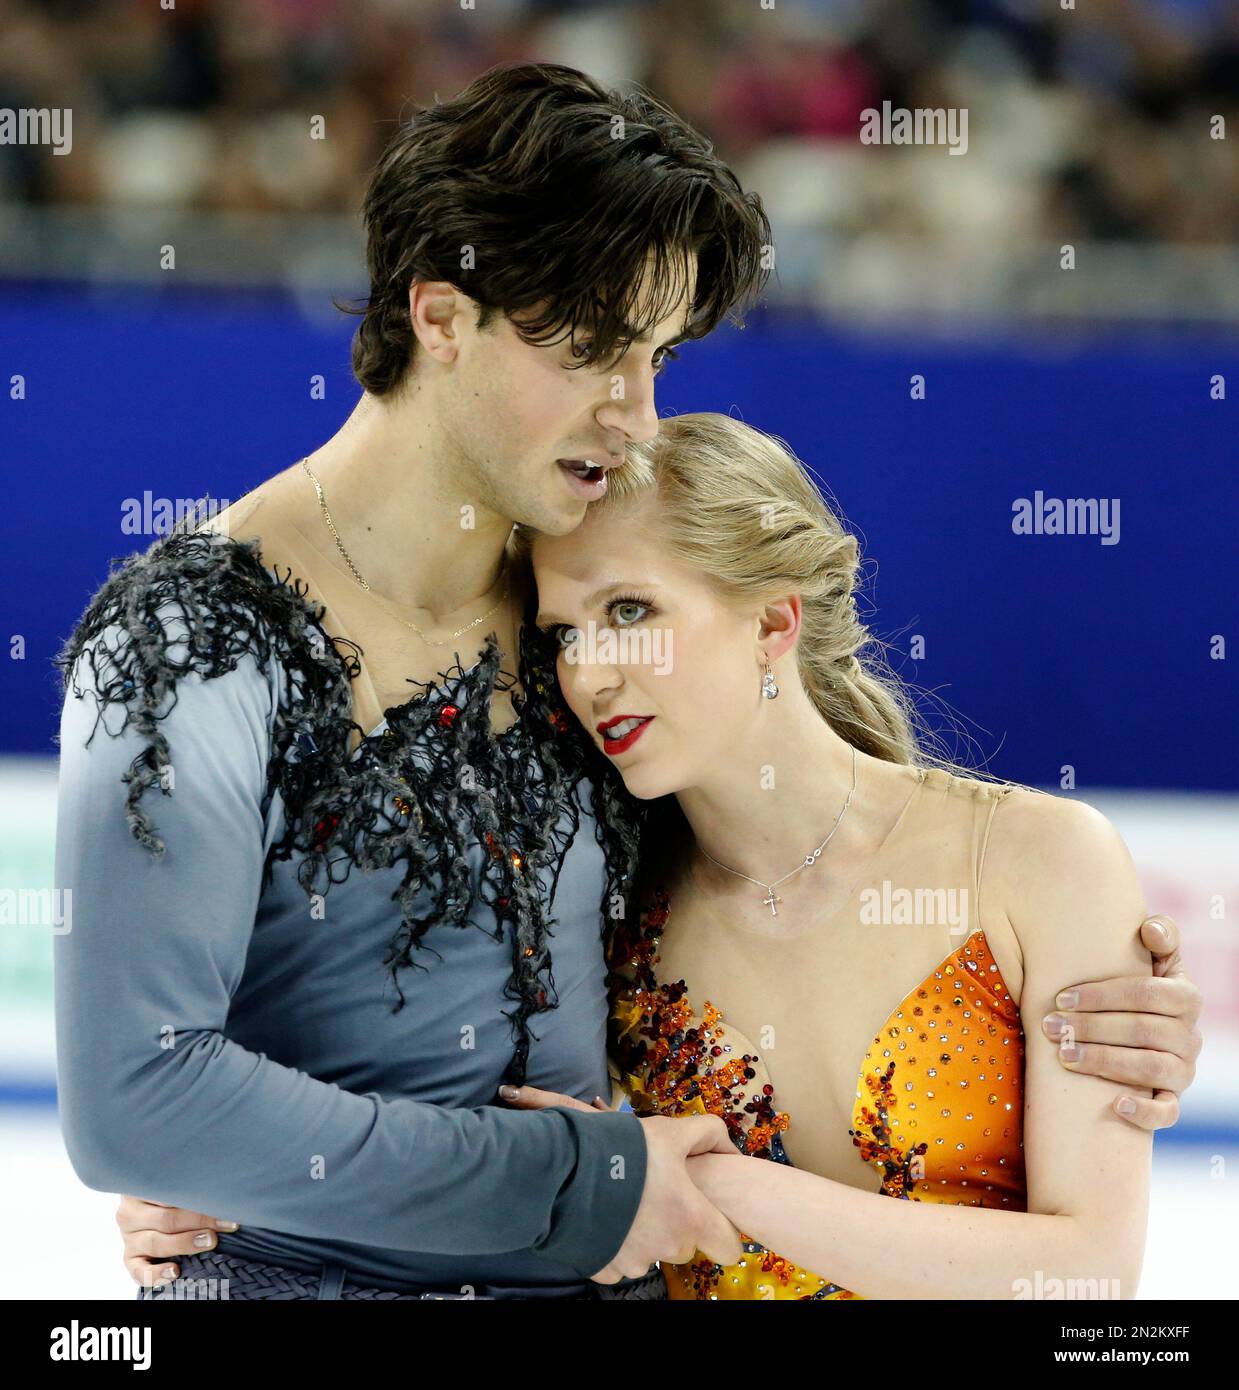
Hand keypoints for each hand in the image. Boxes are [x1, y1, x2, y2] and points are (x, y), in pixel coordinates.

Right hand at [116, 1195, 238, 1287]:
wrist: (153, 1215)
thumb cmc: (171, 1197)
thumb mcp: (174, 1187)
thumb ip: (190, 1187)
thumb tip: (223, 1191)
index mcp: (142, 1189)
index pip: (168, 1192)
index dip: (197, 1197)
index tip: (223, 1202)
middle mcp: (131, 1214)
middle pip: (166, 1218)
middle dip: (198, 1221)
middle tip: (223, 1224)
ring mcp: (129, 1238)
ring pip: (155, 1243)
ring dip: (185, 1243)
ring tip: (209, 1242)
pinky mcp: (130, 1259)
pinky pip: (139, 1271)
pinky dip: (156, 1273)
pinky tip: (175, 1271)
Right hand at [498, 1083, 743, 1279]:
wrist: (564, 1168)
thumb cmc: (623, 1148)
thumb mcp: (669, 1131)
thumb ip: (706, 1133)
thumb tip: (729, 1148)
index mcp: (690, 1219)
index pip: (728, 1248)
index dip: (721, 1230)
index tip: (705, 1213)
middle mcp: (666, 1248)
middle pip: (686, 1246)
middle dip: (676, 1225)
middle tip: (656, 1195)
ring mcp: (634, 1262)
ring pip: (652, 1254)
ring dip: (644, 1234)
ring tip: (625, 1200)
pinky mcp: (605, 1268)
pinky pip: (620, 1260)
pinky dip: (616, 1242)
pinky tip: (605, 1215)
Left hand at [1043, 912, 1202, 1129]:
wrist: (1140, 1028)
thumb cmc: (1134, 986)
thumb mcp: (1150, 957)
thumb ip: (1158, 936)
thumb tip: (1150, 929)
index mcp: (1184, 995)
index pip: (1148, 993)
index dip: (1103, 995)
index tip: (1060, 998)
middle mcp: (1190, 1033)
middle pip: (1143, 1030)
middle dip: (1091, 1028)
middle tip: (1050, 1027)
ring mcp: (1184, 1068)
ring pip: (1150, 1068)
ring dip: (1104, 1062)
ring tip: (1064, 1057)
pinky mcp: (1173, 1097)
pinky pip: (1168, 1113)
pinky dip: (1144, 1111)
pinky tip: (1115, 1104)